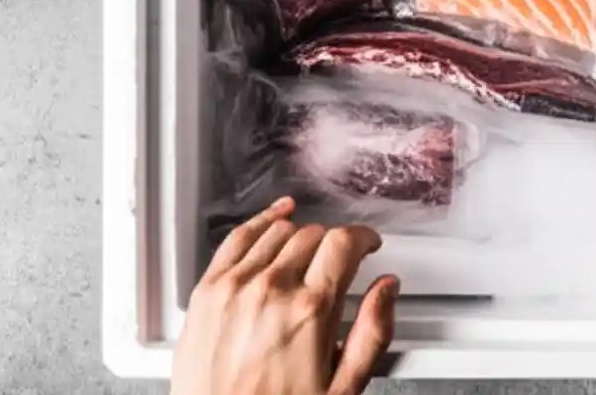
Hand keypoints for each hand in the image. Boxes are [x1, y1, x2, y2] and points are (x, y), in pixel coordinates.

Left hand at [171, 197, 397, 394]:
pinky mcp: (207, 291)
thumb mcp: (343, 389)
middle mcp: (272, 290)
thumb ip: (374, 332)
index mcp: (310, 311)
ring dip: (301, 235)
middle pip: (314, 235)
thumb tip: (387, 289)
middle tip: (340, 260)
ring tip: (310, 249)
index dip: (364, 237)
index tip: (367, 244)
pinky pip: (237, 237)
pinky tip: (275, 218)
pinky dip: (260, 221)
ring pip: (279, 231)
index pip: (344, 243)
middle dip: (334, 244)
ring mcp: (235, 286)